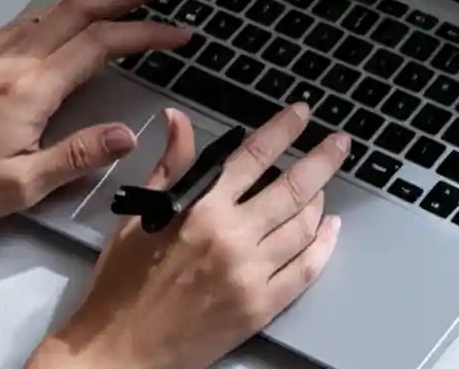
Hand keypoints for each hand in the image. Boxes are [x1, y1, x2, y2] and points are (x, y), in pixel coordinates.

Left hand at [0, 0, 188, 227]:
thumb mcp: (16, 188)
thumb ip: (76, 157)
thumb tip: (126, 135)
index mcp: (30, 89)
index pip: (102, 46)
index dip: (147, 34)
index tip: (180, 33)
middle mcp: (10, 62)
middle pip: (80, 9)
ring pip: (52, 9)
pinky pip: (26, 22)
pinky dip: (61, 10)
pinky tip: (65, 17)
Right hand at [29, 103, 346, 368]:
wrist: (118, 351)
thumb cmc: (122, 285)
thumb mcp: (139, 216)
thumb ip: (169, 166)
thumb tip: (178, 120)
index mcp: (201, 210)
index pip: (253, 156)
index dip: (283, 130)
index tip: (303, 113)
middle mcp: (231, 238)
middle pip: (293, 188)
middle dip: (322, 159)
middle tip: (340, 143)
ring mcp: (251, 274)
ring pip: (304, 226)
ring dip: (320, 200)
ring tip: (323, 186)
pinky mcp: (261, 307)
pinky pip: (306, 269)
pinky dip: (325, 245)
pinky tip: (331, 228)